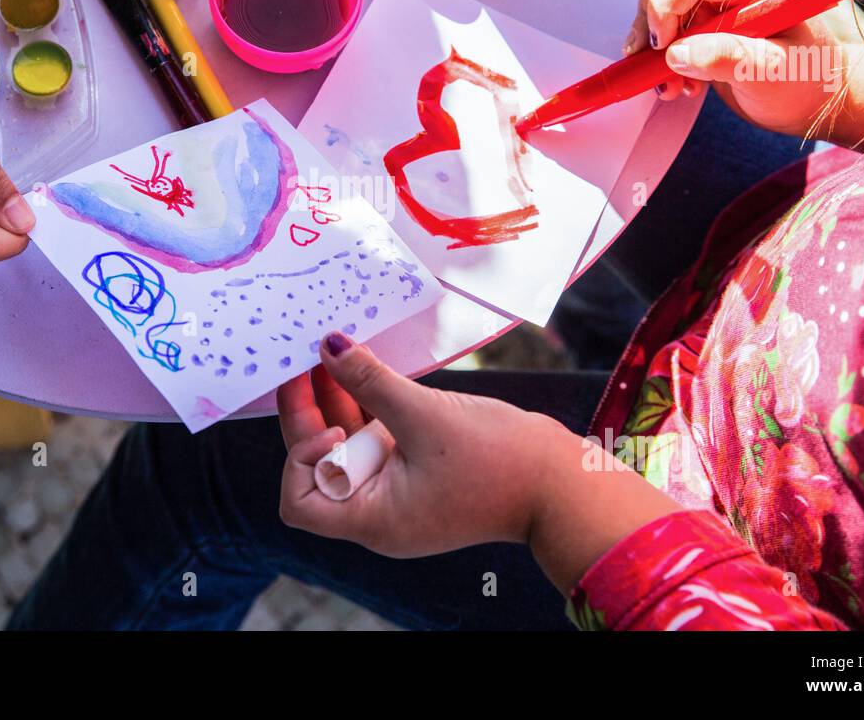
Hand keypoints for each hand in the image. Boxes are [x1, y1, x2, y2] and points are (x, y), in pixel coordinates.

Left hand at [276, 333, 565, 557]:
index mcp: (373, 518)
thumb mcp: (425, 415)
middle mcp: (378, 510)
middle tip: (306, 360)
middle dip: (312, 413)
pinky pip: (378, 438)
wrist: (562, 482)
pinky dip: (369, 405)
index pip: (301, 501)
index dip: (302, 458)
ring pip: (349, 446)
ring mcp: (398, 489)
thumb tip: (328, 346)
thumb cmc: (500, 461)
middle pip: (321, 465)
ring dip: (338, 401)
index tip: (332, 424)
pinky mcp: (418, 468)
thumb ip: (371, 381)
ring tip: (333, 351)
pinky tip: (365, 366)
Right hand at [627, 0, 850, 136]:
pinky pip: (667, 24)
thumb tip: (676, 54)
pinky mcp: (707, 22)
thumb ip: (729, 59)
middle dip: (650, 16)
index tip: (663, 47)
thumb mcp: (774, 75)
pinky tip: (678, 82)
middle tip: (651, 59)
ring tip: (668, 84)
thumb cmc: (810, 82)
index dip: (665, 4)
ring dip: (653, 41)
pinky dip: (661, 55)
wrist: (820, 99)